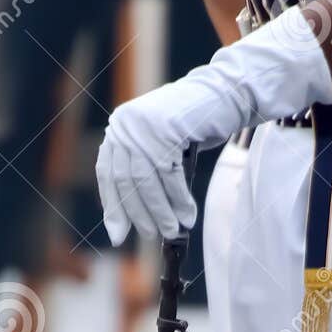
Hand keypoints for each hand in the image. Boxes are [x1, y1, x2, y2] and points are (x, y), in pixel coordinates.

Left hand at [96, 7, 331, 244]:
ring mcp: (144, 125)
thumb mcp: (159, 149)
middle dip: (141, 213)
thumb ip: (141, 175)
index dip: (114, 207)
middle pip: (128, 181)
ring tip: (174, 230)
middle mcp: (126, 125)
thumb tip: (127, 223)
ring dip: (162, 211)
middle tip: (155, 236)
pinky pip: (170, 174)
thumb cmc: (191, 128)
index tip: (119, 237)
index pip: (109, 175)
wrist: (222, 95)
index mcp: (120, 129)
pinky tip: (187, 214)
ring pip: (148, 181)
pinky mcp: (166, 129)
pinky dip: (179, 199)